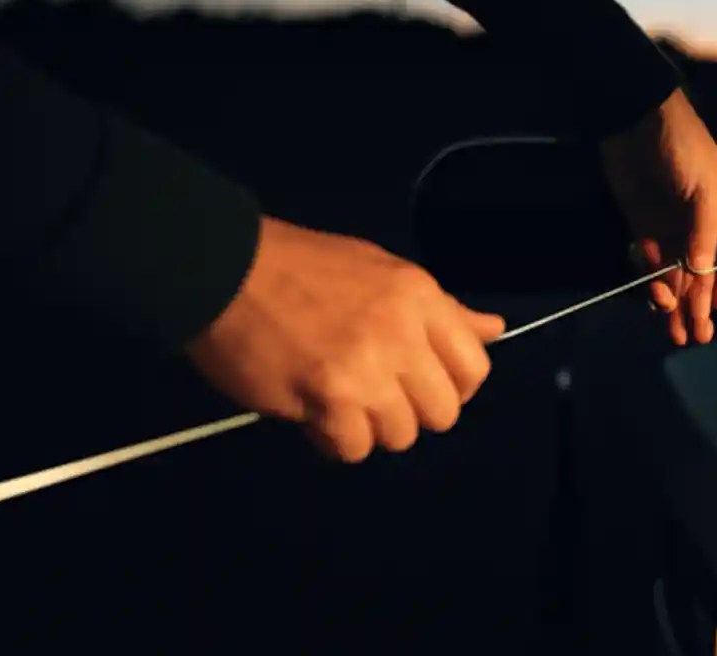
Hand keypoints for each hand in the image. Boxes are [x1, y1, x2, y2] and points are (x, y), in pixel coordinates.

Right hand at [184, 216, 504, 461]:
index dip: (452, 389)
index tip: (421, 386)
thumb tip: (494, 330)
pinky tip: (315, 413)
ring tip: (338, 400)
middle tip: (374, 396)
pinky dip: (333, 440)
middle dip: (411, 413)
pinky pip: (353, 448)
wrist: (222, 267)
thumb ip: (441, 310)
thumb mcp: (384, 272)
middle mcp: (402, 332)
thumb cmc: (303, 268)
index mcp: (420, 297)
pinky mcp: (326, 397)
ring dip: (369, 428)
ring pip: (398, 436)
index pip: (475, 368)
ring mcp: (365, 367)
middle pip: (441, 413)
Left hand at [599, 89, 716, 344]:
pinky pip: (651, 261)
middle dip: (700, 305)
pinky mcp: (642, 225)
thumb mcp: (703, 188)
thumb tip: (702, 274)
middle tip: (695, 336)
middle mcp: (700, 225)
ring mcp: (670, 226)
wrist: (634, 119)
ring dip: (676, 303)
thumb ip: (702, 234)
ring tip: (674, 333)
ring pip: (677, 274)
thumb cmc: (682, 148)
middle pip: (705, 273)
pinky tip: (654, 299)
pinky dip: (652, 281)